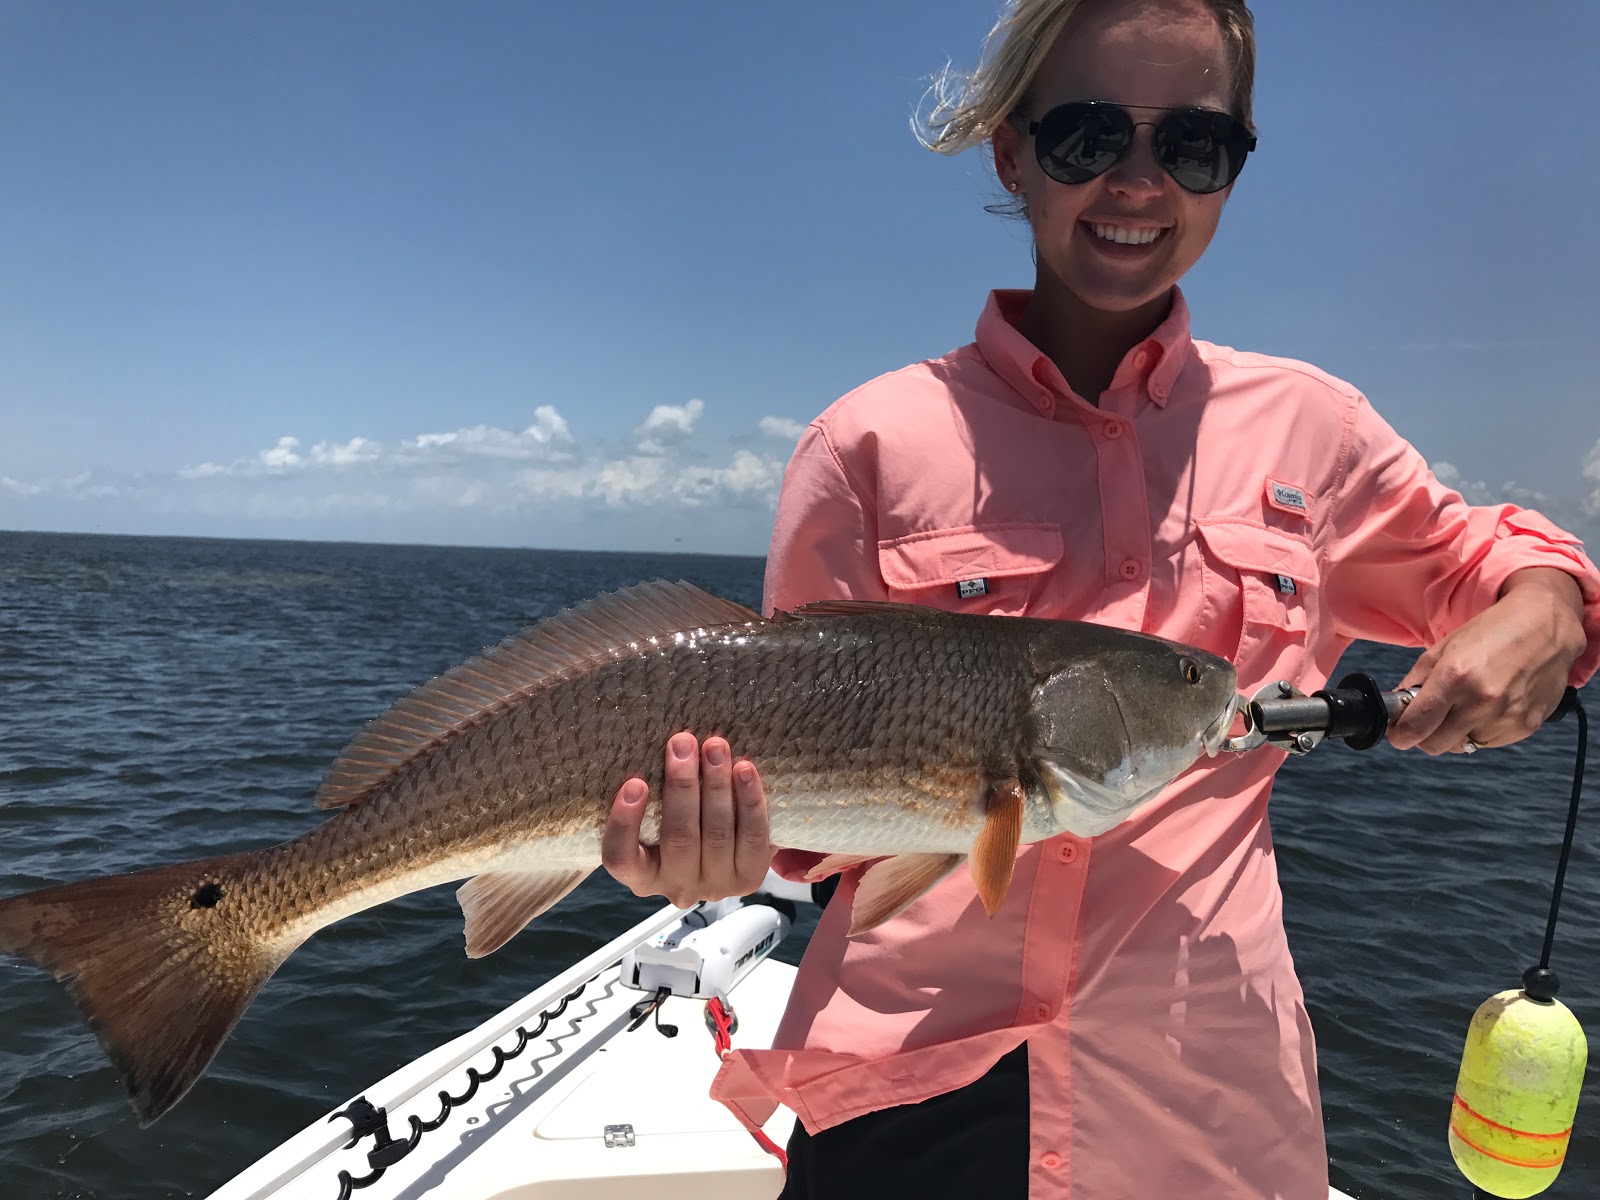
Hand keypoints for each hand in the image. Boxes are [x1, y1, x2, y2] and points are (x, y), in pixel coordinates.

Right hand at [601, 732, 771, 906]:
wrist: (729, 853)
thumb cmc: (683, 824)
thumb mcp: (658, 821)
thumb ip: (654, 797)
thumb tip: (661, 748)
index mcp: (641, 876)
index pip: (620, 859)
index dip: (625, 824)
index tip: (634, 783)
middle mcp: (676, 886)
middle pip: (679, 837)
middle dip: (682, 785)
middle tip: (683, 743)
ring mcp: (715, 886)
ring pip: (717, 834)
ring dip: (717, 785)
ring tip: (715, 747)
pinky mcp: (749, 879)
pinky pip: (753, 838)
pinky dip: (749, 802)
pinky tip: (745, 770)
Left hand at [1390, 570, 1585, 754]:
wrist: (1547, 625)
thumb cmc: (1491, 632)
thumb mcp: (1443, 648)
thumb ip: (1415, 682)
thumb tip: (1397, 712)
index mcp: (1454, 678)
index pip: (1414, 729)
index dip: (1400, 734)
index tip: (1399, 731)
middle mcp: (1481, 702)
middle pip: (1435, 746)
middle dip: (1426, 735)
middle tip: (1430, 718)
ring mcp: (1506, 717)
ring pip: (1463, 746)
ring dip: (1457, 733)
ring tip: (1467, 705)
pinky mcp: (1526, 726)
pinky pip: (1489, 743)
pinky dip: (1482, 731)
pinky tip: (1490, 706)